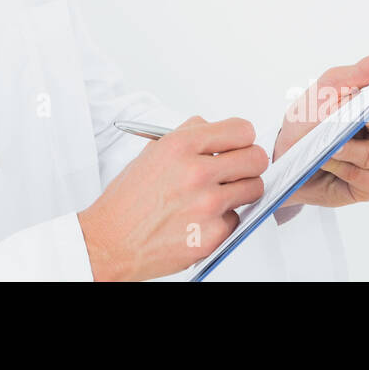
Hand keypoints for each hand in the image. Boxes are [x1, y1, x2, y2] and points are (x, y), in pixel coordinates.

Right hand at [77, 115, 266, 280]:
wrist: (112, 241)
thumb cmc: (128, 200)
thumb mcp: (153, 153)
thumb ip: (187, 136)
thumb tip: (213, 128)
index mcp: (180, 146)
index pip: (241, 130)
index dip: (243, 137)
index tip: (240, 144)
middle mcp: (196, 173)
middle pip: (256, 158)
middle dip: (249, 163)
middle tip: (239, 169)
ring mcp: (206, 206)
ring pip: (254, 188)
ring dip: (241, 191)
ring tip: (218, 195)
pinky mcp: (212, 235)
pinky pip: (236, 219)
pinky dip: (223, 220)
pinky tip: (201, 219)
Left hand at [273, 41, 368, 208]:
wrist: (284, 161)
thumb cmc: (307, 122)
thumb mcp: (327, 90)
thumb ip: (361, 72)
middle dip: (366, 119)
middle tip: (349, 117)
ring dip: (346, 148)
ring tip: (326, 145)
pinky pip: (366, 176)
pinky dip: (341, 167)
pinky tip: (326, 162)